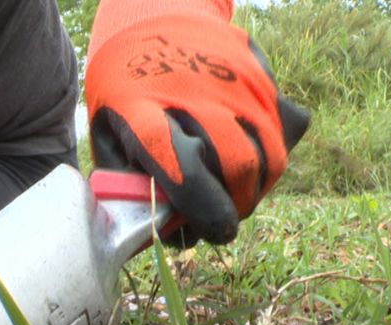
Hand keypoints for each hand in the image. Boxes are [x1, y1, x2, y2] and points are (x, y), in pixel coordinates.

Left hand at [84, 2, 309, 245]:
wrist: (153, 22)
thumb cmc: (125, 93)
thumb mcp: (106, 133)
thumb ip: (126, 183)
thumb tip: (154, 235)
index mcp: (143, 110)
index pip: (181, 167)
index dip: (203, 208)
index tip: (214, 232)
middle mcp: (194, 94)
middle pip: (237, 165)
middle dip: (235, 209)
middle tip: (221, 223)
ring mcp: (233, 82)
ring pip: (269, 153)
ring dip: (257, 190)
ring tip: (235, 196)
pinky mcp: (262, 77)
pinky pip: (284, 130)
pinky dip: (272, 157)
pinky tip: (248, 158)